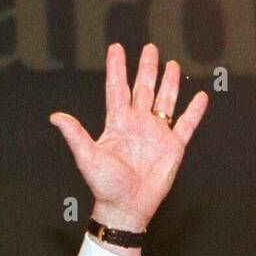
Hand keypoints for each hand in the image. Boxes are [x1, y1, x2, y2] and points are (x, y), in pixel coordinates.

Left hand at [49, 42, 207, 234]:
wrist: (127, 207)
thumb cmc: (105, 186)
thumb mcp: (87, 158)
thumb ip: (75, 135)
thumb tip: (55, 117)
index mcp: (118, 123)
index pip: (117, 88)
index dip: (117, 68)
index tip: (116, 48)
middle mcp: (138, 124)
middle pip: (143, 88)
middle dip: (147, 68)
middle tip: (150, 48)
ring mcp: (156, 134)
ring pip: (165, 101)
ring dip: (169, 82)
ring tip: (172, 64)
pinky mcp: (173, 147)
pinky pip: (186, 124)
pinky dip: (194, 111)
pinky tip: (200, 97)